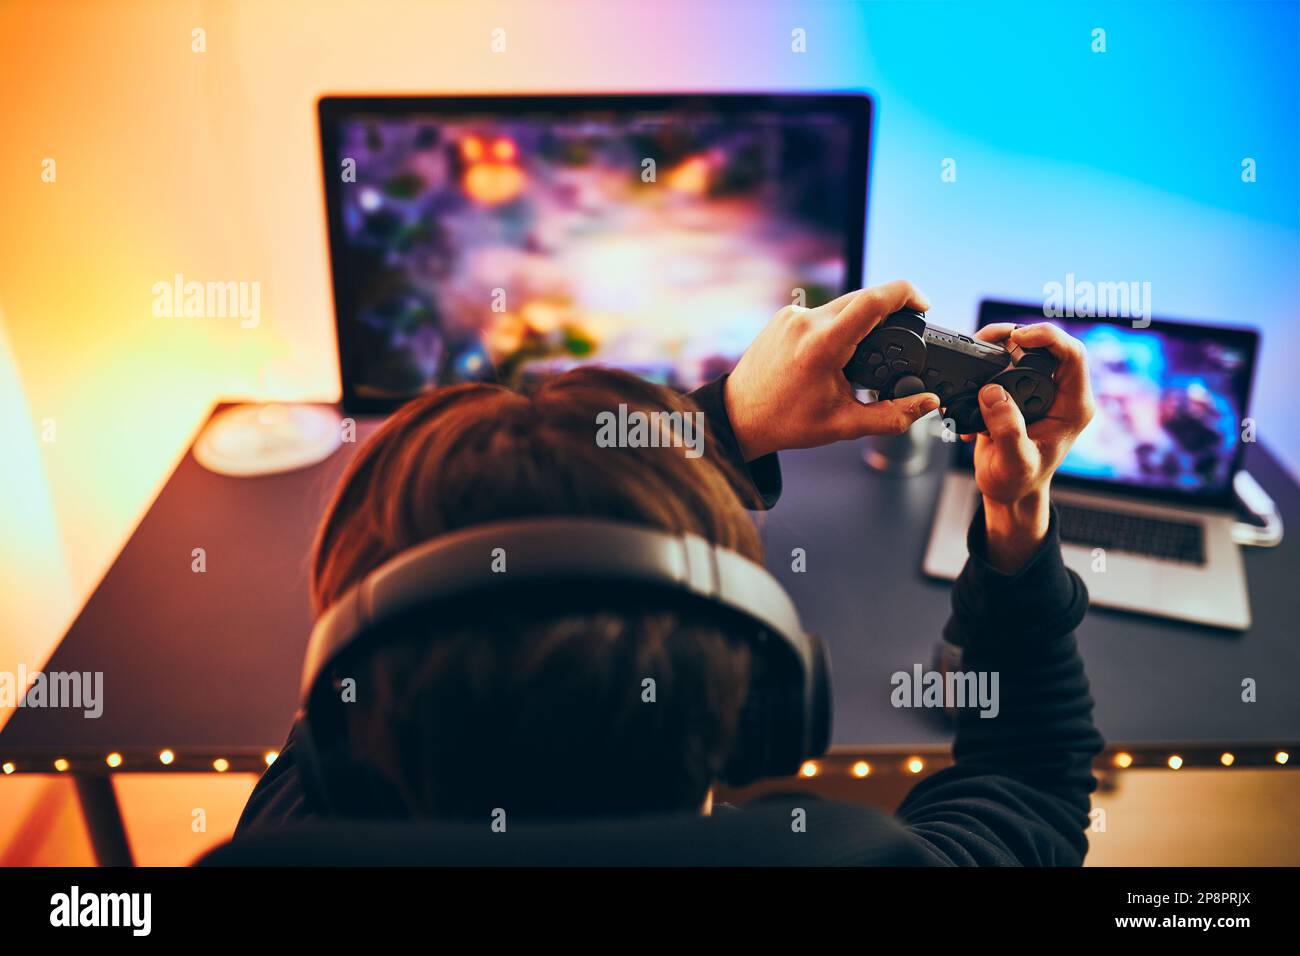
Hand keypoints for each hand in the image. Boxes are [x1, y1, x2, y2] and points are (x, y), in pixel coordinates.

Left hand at [724, 280, 940, 460]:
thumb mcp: (845, 425)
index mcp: (822, 346)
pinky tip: (835, 353)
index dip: (906, 293)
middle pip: (862, 299)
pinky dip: (837, 325)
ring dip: (860, 321)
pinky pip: (822, 312)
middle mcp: (806, 322)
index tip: (923, 303)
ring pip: (842, 304)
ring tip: (863, 355)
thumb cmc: (786, 423)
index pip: (873, 301)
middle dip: (888, 312)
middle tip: (901, 336)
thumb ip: (893, 416)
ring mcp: (792, 316)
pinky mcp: (783, 316)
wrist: (739, 417)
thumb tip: (928, 402)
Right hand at [965, 322, 1094, 570]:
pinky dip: (981, 365)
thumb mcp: (1016, 462)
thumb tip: (993, 393)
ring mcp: (1036, 391)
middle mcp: (1058, 393)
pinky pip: (1001, 364)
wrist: (1006, 491)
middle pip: (1045, 345)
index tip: (1019, 339)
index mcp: (1073, 406)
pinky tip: (968, 384)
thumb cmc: (1018, 482)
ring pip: (1021, 351)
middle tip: (986, 340)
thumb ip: (1007, 430)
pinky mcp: (1015, 393)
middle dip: (1014, 336)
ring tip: (972, 354)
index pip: (1073, 355)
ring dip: (994, 347)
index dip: (1049, 338)